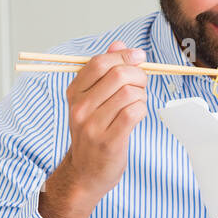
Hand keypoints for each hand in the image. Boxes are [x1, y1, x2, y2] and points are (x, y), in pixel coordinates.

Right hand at [40, 40, 147, 217]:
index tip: (139, 57)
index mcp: (74, 93)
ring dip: (142, 95)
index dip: (123, 55)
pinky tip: (138, 115)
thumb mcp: (92, 101)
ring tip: (138, 103)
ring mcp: (93, 125)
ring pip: (129, 93)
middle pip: (118, 75)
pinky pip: (134, 112)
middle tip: (142, 84)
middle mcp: (80, 108)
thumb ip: (105, 71)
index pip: (99, 62)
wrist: (86, 173)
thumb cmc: (93, 134)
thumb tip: (119, 44)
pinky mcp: (109, 141)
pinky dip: (142, 110)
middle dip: (138, 75)